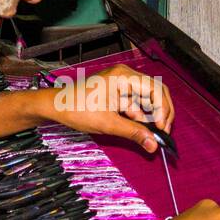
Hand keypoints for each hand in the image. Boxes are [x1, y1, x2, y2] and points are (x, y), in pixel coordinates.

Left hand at [45, 63, 174, 152]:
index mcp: (123, 76)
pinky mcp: (118, 92)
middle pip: (155, 91)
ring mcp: (122, 83)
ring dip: (151, 116)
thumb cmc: (77, 109)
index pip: (155, 89)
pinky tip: (140, 129)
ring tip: (151, 133)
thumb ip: (133, 133)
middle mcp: (125, 75)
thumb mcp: (108, 123)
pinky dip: (140, 116)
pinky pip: (136, 103)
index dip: (163, 110)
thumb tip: (154, 145)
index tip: (162, 129)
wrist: (56, 106)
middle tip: (164, 131)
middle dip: (162, 112)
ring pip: (147, 98)